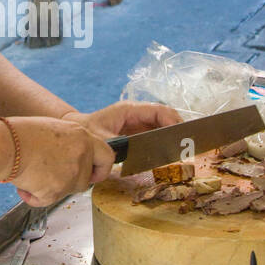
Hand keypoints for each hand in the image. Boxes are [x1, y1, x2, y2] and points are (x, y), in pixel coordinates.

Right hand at [4, 116, 115, 207]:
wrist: (6, 145)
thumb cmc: (21, 134)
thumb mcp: (53, 129)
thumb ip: (69, 143)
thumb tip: (69, 157)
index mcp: (82, 136)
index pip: (107, 156)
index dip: (101, 169)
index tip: (93, 174)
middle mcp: (81, 155)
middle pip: (86, 180)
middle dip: (71, 183)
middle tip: (54, 178)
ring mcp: (71, 174)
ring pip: (66, 191)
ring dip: (51, 188)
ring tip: (31, 174)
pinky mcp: (56, 191)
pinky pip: (47, 200)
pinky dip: (34, 196)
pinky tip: (24, 183)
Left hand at [61, 101, 180, 139]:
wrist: (75, 133)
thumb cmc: (86, 133)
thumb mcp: (101, 140)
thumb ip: (118, 145)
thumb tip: (134, 151)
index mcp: (129, 110)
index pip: (159, 111)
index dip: (174, 121)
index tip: (183, 135)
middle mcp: (136, 114)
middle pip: (164, 118)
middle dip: (177, 130)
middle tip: (188, 146)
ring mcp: (136, 123)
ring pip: (161, 127)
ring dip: (171, 138)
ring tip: (182, 151)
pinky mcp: (135, 133)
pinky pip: (154, 135)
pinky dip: (162, 143)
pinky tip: (168, 155)